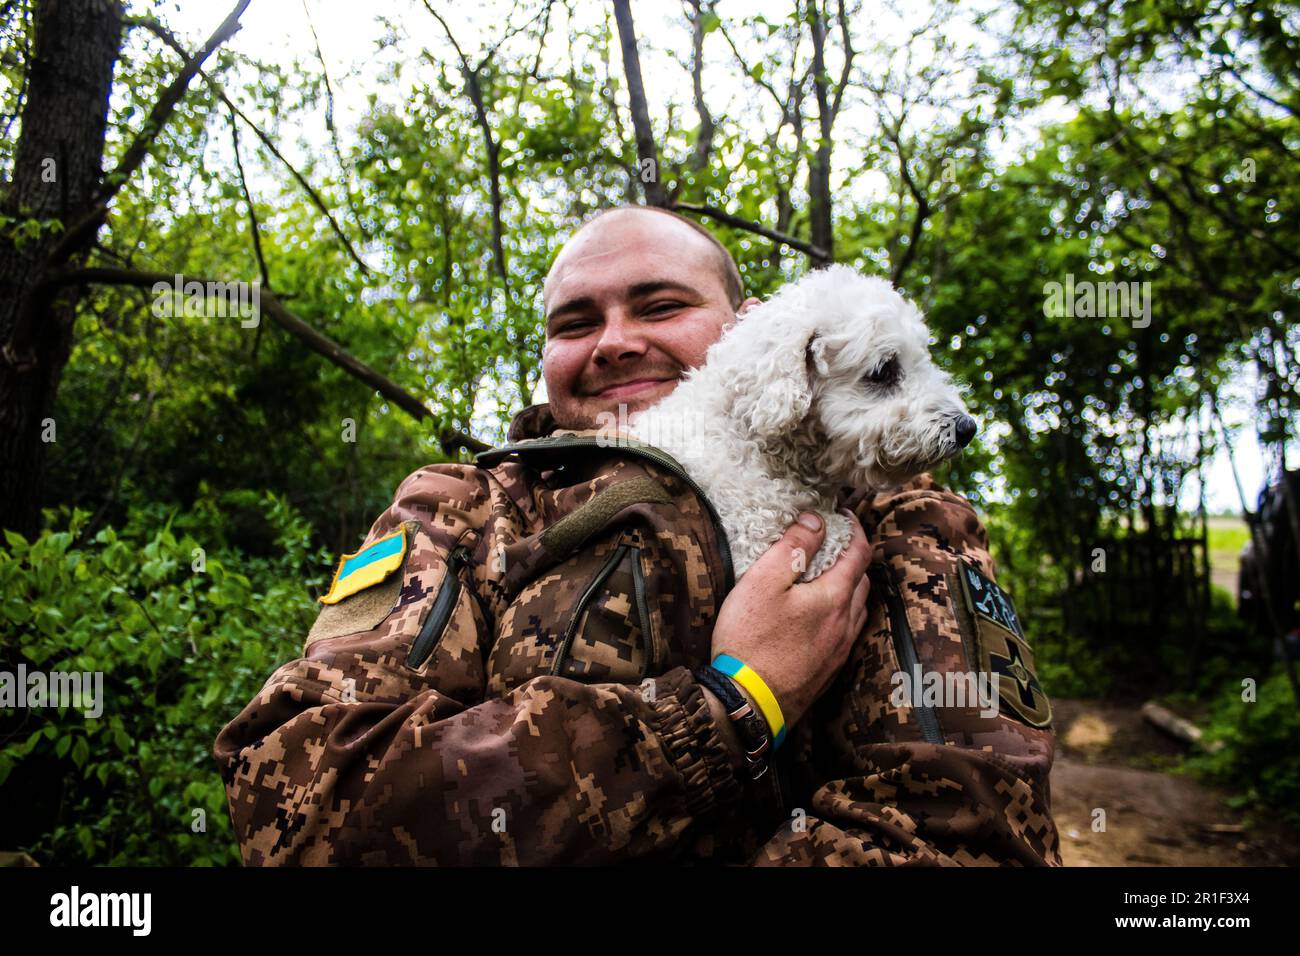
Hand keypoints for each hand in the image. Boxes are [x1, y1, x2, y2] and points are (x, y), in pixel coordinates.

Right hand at [709, 508, 872, 731]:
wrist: (748, 703)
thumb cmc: (751, 639)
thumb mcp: (763, 582)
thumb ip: (793, 547)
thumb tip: (817, 520)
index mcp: (834, 597)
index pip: (860, 554)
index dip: (855, 530)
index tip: (844, 516)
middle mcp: (845, 623)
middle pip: (863, 582)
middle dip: (853, 558)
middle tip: (833, 545)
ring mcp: (840, 650)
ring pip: (857, 609)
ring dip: (850, 588)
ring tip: (828, 578)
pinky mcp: (829, 671)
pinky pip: (847, 633)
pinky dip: (842, 614)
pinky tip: (822, 617)